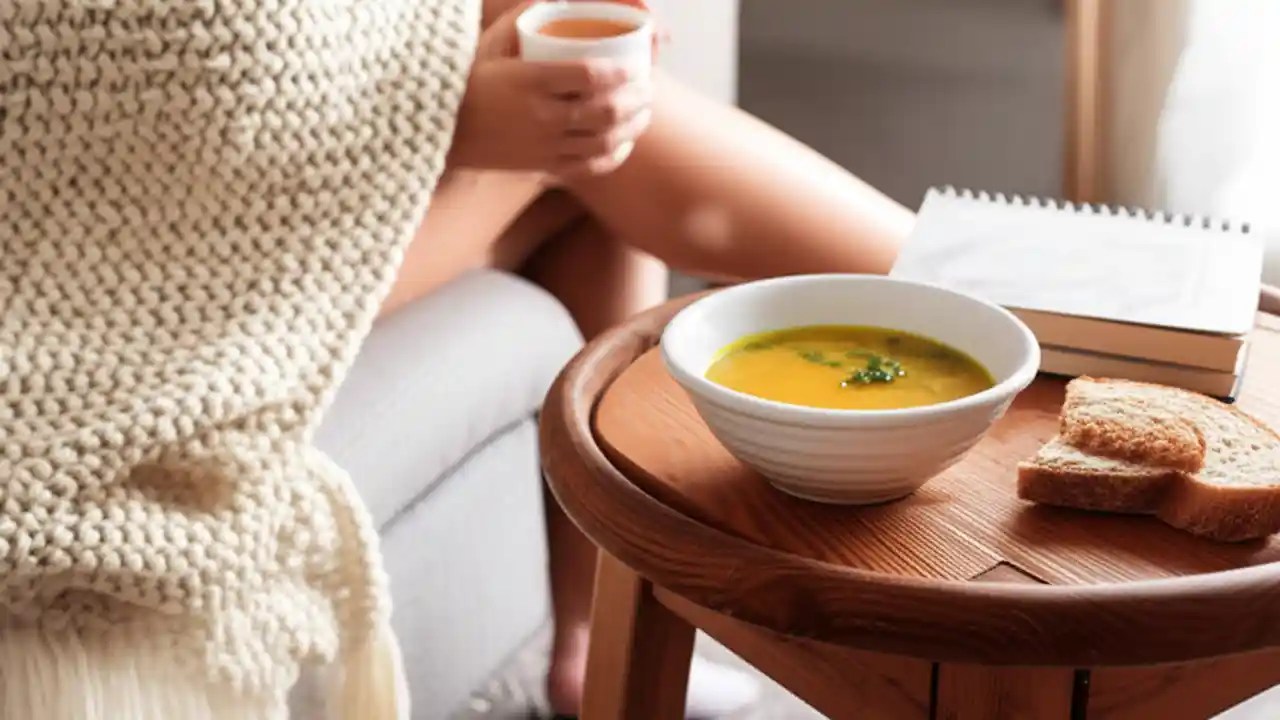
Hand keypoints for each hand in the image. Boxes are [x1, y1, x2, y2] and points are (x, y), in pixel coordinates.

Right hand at [448, 1, 654, 176]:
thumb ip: (525, 14)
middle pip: (606, 110)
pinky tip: (624, 144)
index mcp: (531, 79)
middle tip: (648, 88)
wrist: (442, 128)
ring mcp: (543, 144)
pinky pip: (588, 166)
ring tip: (643, 113)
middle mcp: (541, 115)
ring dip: (632, 127)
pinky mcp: (542, 165)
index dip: (623, 72)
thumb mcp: (493, 40)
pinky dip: (613, 155)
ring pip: (603, 140)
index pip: (591, 75)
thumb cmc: (471, 79)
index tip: (636, 66)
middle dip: (637, 99)